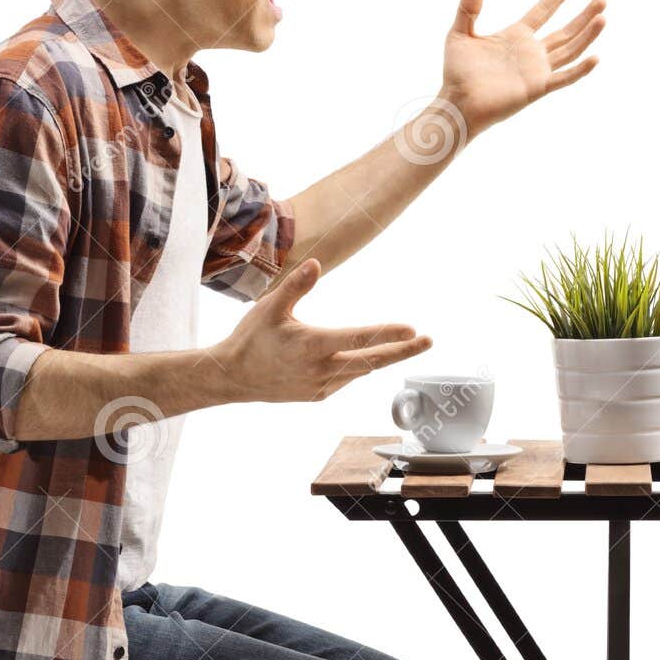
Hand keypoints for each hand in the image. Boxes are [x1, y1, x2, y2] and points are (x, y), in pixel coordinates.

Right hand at [214, 259, 432, 402]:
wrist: (232, 376)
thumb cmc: (251, 338)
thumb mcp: (269, 306)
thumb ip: (296, 286)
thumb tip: (316, 264)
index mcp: (312, 345)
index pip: (359, 339)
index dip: (388, 334)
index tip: (412, 329)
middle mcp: (321, 369)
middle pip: (371, 360)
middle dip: (403, 351)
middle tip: (427, 341)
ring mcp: (320, 386)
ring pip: (361, 371)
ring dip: (384, 358)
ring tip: (406, 346)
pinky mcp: (316, 395)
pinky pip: (346, 380)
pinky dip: (359, 368)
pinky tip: (365, 358)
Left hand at [438, 0, 605, 135]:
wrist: (456, 103)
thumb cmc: (456, 73)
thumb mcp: (459, 34)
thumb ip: (468, 9)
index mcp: (516, 36)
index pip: (544, 10)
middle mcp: (531, 52)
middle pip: (565, 30)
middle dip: (583, 15)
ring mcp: (537, 70)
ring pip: (570, 50)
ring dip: (587, 35)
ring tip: (602, 17)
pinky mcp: (537, 88)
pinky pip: (564, 78)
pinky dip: (580, 70)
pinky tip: (595, 57)